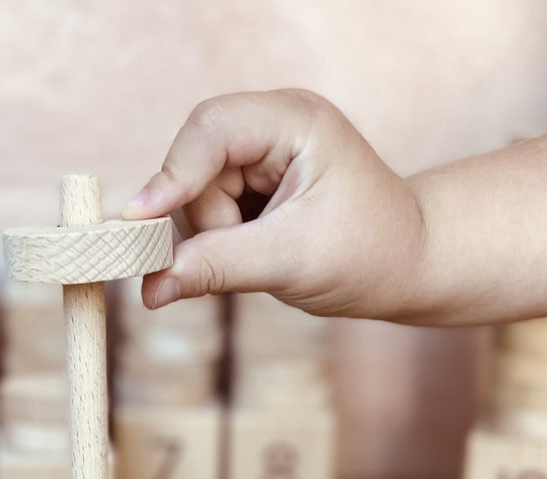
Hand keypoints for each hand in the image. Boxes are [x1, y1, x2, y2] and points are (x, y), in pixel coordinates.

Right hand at [122, 89, 426, 319]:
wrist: (406, 267)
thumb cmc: (367, 255)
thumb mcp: (290, 263)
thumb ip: (216, 268)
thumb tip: (150, 288)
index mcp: (294, 121)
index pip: (210, 130)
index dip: (171, 176)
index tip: (140, 224)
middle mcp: (272, 126)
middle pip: (194, 166)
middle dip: (206, 223)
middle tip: (241, 259)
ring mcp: (259, 154)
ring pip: (194, 195)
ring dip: (213, 238)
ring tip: (264, 258)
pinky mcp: (251, 185)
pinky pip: (206, 213)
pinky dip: (218, 242)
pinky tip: (255, 254)